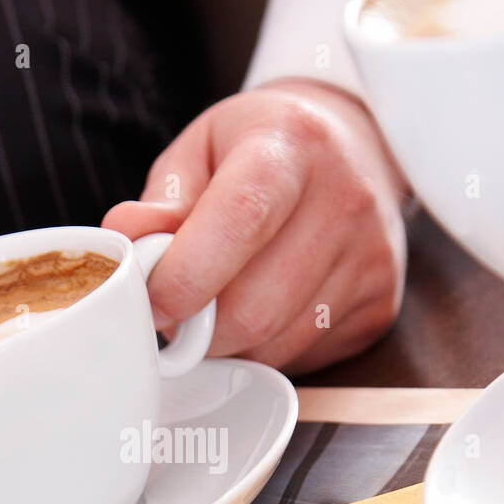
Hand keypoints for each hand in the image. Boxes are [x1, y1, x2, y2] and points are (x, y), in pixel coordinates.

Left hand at [103, 78, 408, 373]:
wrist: (353, 147)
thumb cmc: (261, 149)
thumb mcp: (201, 151)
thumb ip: (161, 201)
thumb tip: (123, 238)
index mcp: (291, 146)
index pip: (240, 220)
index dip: (186, 275)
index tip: (153, 300)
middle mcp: (346, 200)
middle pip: (254, 308)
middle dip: (199, 326)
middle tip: (180, 308)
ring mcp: (371, 259)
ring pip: (275, 346)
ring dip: (230, 344)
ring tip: (222, 303)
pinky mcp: (380, 306)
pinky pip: (302, 357)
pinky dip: (267, 348)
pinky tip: (266, 307)